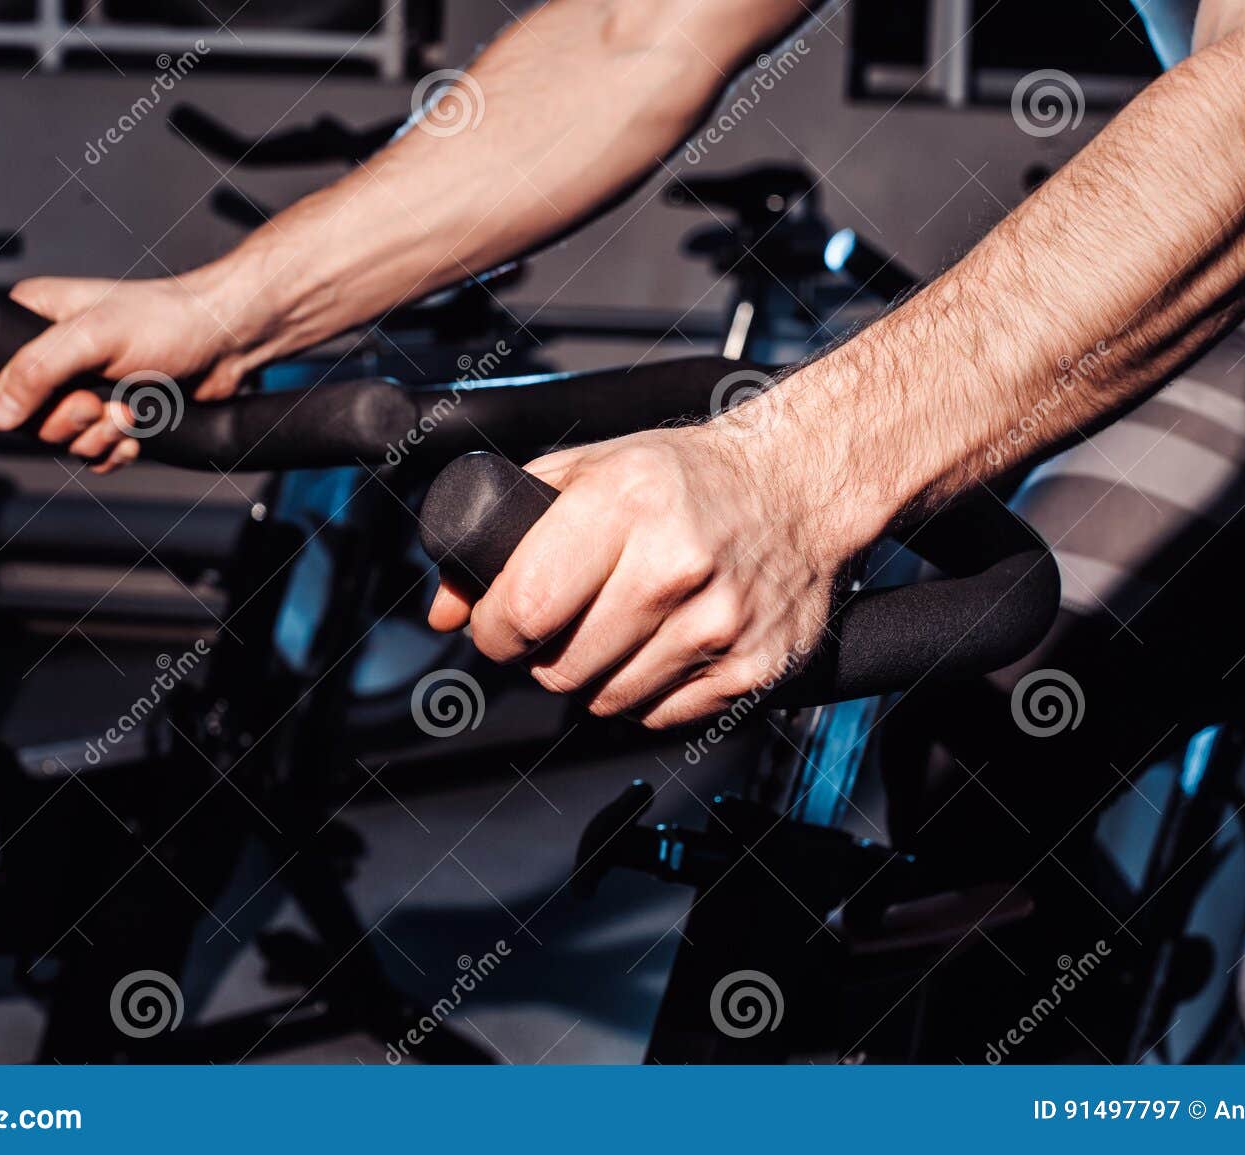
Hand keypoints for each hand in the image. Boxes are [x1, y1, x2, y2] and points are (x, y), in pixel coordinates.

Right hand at [0, 273, 263, 472]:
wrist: (226, 343)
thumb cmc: (167, 322)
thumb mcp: (92, 337)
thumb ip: (37, 371)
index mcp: (34, 319)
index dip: (1, 400)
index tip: (34, 405)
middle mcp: (54, 354)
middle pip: (23, 417)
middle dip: (64, 421)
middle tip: (96, 404)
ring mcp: (84, 386)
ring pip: (61, 439)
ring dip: (96, 436)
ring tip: (129, 413)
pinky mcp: (112, 414)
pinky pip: (93, 452)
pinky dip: (114, 450)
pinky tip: (138, 432)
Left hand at [427, 422, 868, 728]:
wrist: (797, 486)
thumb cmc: (685, 478)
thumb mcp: (587, 472)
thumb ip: (505, 530)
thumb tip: (447, 610)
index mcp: (627, 504)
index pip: (526, 607)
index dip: (495, 630)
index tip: (499, 626)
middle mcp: (676, 565)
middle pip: (562, 667)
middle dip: (541, 658)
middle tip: (558, 628)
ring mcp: (719, 625)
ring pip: (608, 700)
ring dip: (593, 679)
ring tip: (615, 632)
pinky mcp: (751, 670)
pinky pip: (661, 716)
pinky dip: (646, 694)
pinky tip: (660, 647)